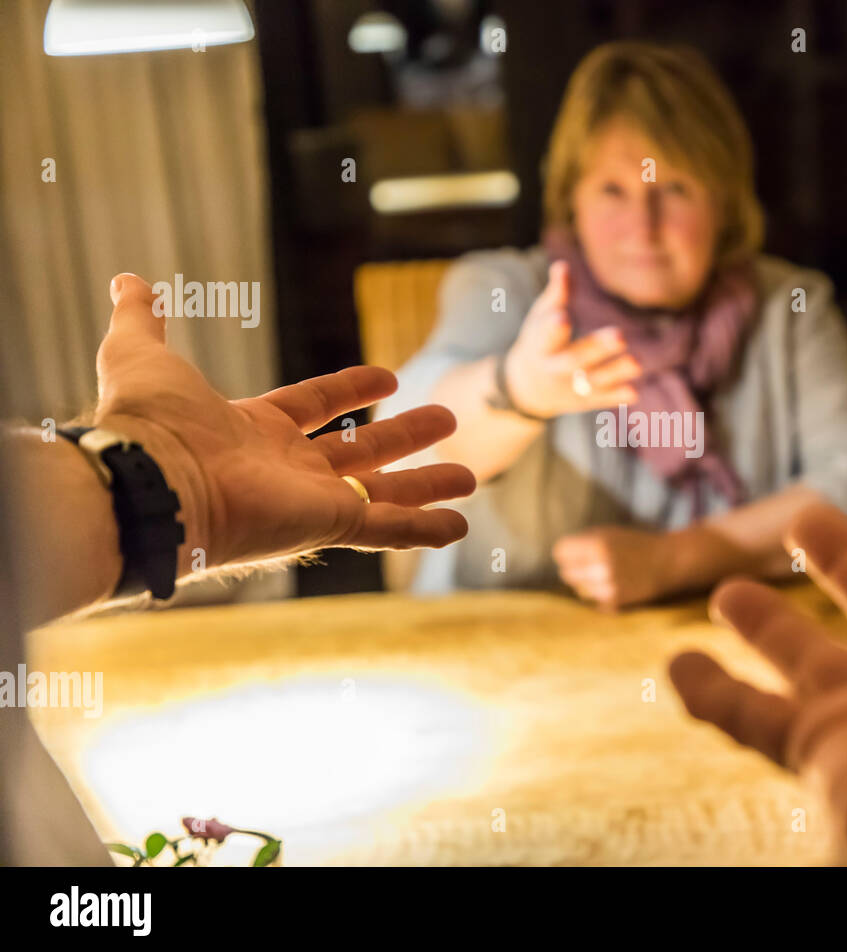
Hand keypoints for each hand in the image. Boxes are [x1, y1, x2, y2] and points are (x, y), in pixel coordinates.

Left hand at [94, 274, 475, 578]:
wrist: (153, 480)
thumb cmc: (146, 423)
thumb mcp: (141, 353)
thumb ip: (141, 317)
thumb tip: (126, 279)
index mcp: (254, 430)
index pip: (315, 406)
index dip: (352, 389)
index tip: (387, 378)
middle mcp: (288, 470)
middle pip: (362, 451)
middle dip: (405, 436)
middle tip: (448, 419)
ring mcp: (313, 500)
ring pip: (385, 492)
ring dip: (427, 484)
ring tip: (472, 476)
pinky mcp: (331, 523)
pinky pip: (388, 528)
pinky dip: (424, 529)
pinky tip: (460, 527)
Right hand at [502, 261, 640, 417]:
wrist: (527, 388)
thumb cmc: (538, 343)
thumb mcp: (539, 319)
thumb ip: (555, 295)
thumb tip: (563, 265)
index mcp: (539, 347)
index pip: (545, 336)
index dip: (553, 327)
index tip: (563, 316)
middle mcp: (553, 369)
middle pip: (574, 360)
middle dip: (596, 349)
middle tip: (621, 336)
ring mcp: (568, 388)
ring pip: (592, 383)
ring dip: (615, 373)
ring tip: (637, 363)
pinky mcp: (583, 401)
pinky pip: (600, 400)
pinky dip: (615, 398)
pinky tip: (634, 393)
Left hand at [553, 525, 679, 609]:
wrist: (668, 562)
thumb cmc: (634, 544)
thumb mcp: (608, 533)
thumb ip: (582, 542)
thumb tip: (557, 557)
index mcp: (597, 545)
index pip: (560, 552)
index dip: (567, 551)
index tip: (576, 552)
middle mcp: (600, 566)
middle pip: (566, 572)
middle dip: (576, 568)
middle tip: (593, 564)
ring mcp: (607, 587)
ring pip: (579, 588)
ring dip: (587, 583)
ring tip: (606, 574)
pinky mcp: (615, 602)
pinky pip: (593, 600)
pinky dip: (600, 594)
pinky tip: (615, 585)